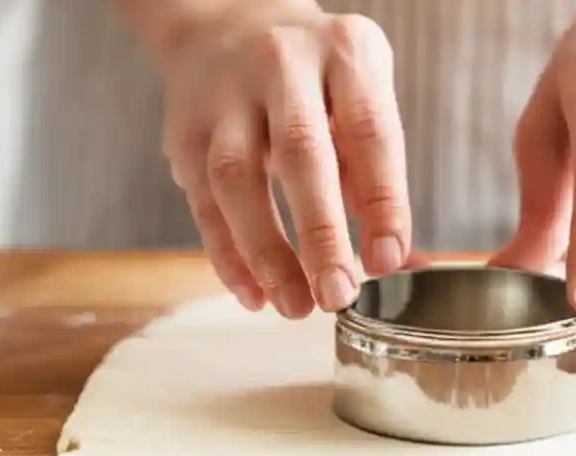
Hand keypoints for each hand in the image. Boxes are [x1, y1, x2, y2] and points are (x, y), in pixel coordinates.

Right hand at [121, 0, 411, 316]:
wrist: (227, 24)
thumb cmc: (316, 78)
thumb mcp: (361, 94)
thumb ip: (373, 169)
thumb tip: (390, 259)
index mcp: (344, 53)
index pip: (370, 132)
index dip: (382, 202)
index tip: (387, 260)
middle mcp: (282, 65)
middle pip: (301, 154)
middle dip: (321, 234)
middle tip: (338, 294)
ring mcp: (225, 98)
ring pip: (237, 179)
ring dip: (267, 253)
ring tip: (296, 306)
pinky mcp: (184, 133)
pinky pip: (203, 202)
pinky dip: (228, 255)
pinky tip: (255, 294)